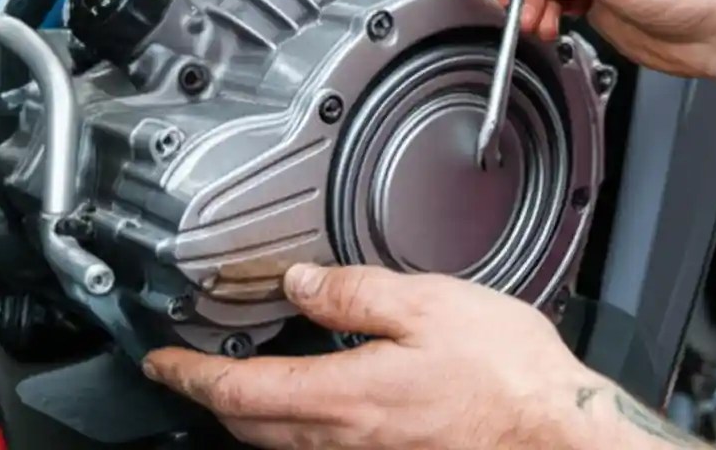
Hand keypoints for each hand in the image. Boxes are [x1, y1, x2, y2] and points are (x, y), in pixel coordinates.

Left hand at [142, 264, 601, 449]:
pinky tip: (312, 404)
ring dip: (247, 411)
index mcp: (343, 395)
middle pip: (246, 425)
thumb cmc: (506, 375)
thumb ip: (353, 291)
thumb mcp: (426, 304)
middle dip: (209, 395)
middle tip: (188, 369)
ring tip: (238, 380)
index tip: (159, 362)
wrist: (556, 433)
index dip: (186, 374)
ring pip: (280, 443)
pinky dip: (293, 425)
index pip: (236, 390)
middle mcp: (345, 440)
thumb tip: (300, 281)